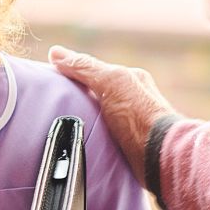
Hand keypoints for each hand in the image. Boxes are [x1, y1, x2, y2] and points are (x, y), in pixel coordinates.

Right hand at [48, 46, 179, 180]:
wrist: (160, 157)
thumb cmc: (138, 116)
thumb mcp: (110, 82)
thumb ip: (85, 68)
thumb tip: (55, 52)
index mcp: (131, 80)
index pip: (96, 72)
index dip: (73, 75)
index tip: (50, 82)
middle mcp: (134, 100)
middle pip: (97, 95)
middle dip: (77, 99)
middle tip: (51, 106)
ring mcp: (131, 124)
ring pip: (100, 118)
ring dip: (83, 122)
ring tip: (59, 129)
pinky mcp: (129, 147)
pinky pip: (104, 139)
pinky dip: (92, 139)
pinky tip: (78, 145)